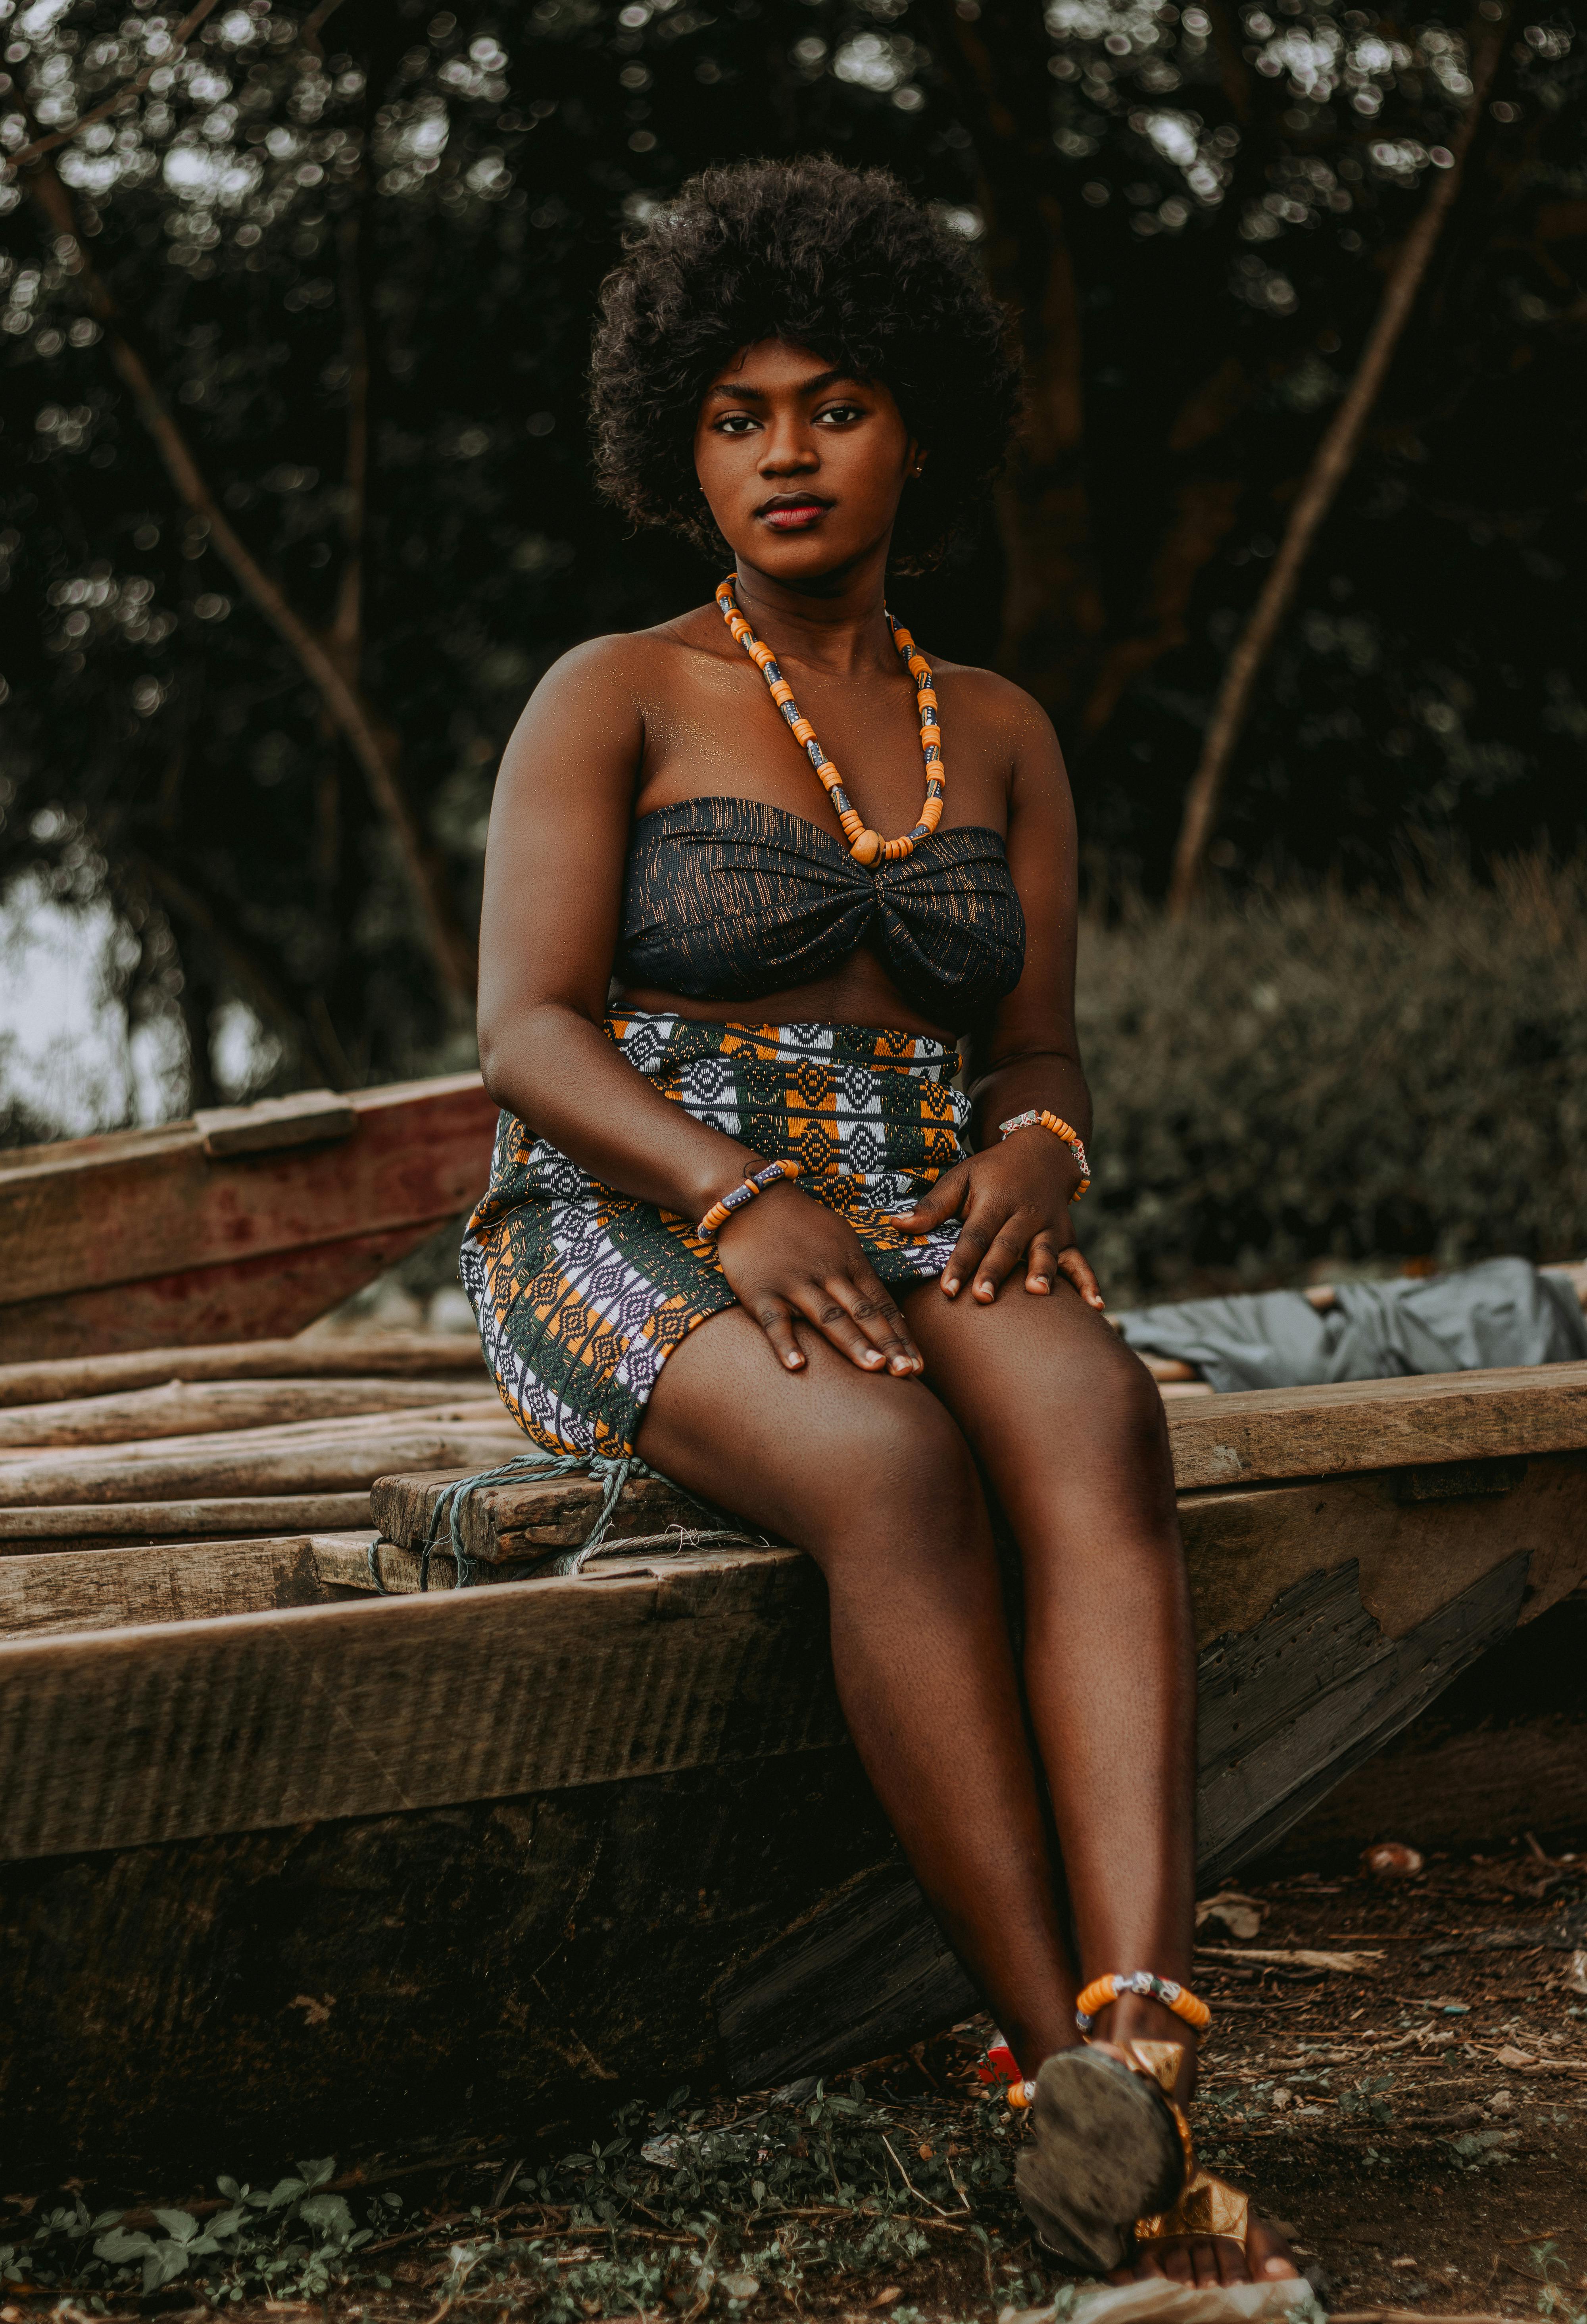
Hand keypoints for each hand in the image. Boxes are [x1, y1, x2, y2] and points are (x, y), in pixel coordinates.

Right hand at [712, 1182, 925, 1376]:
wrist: (753, 1198)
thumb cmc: (802, 1223)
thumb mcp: (842, 1239)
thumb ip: (864, 1276)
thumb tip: (893, 1313)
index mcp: (850, 1263)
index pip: (882, 1305)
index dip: (901, 1336)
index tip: (919, 1365)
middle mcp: (828, 1274)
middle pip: (863, 1313)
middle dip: (887, 1343)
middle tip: (906, 1372)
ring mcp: (795, 1283)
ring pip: (828, 1316)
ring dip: (853, 1343)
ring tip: (874, 1369)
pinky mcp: (762, 1291)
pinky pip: (775, 1321)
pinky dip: (785, 1343)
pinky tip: (797, 1366)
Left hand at [886, 1134, 1104, 1308]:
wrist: (1042, 1153)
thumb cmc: (992, 1172)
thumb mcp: (961, 1177)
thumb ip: (933, 1206)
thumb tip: (897, 1225)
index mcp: (994, 1201)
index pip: (974, 1235)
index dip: (961, 1262)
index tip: (947, 1289)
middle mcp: (1023, 1215)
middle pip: (1007, 1246)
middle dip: (995, 1272)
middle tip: (984, 1298)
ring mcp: (1049, 1227)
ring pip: (1045, 1252)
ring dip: (1042, 1273)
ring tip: (1038, 1294)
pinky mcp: (1067, 1238)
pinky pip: (1080, 1262)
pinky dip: (1088, 1283)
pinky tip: (1095, 1307)